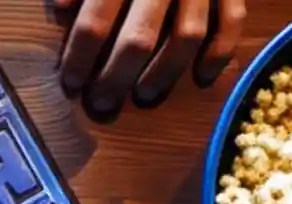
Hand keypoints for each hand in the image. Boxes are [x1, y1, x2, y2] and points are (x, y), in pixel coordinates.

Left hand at [56, 0, 246, 112]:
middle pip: (138, 39)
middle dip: (115, 78)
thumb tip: (59, 12)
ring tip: (144, 93)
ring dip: (163, 73)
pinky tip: (203, 76)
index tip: (70, 82)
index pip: (94, 22)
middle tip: (102, 103)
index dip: (79, 58)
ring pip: (185, 37)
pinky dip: (221, 51)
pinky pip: (232, 19)